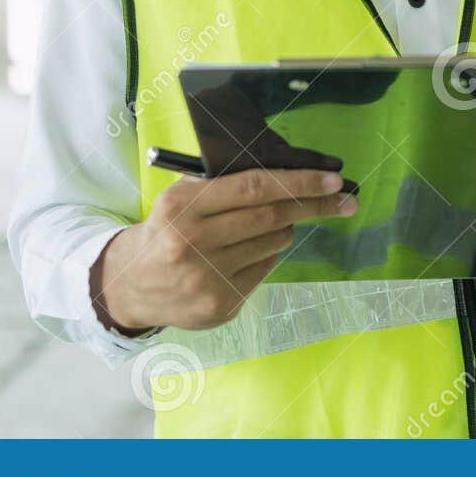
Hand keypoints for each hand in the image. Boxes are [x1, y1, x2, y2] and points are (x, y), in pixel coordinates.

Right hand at [94, 167, 357, 332]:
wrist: (131, 284)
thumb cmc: (167, 229)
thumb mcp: (181, 197)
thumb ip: (226, 184)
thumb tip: (293, 172)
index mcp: (182, 206)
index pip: (254, 188)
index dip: (299, 182)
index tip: (334, 180)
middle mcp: (192, 242)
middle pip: (272, 217)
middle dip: (315, 205)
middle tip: (345, 199)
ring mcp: (207, 278)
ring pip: (275, 243)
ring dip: (283, 229)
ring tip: (262, 226)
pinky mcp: (220, 304)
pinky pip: (265, 269)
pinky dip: (265, 255)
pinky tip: (242, 254)